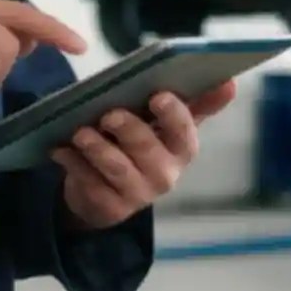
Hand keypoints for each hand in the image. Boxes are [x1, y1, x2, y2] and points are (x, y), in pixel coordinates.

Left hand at [52, 80, 236, 230]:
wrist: (109, 191)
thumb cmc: (141, 144)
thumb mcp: (167, 123)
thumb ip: (196, 101)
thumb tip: (230, 81)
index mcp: (182, 148)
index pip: (184, 132)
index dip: (173, 115)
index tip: (158, 95)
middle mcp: (165, 174)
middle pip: (149, 151)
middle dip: (129, 130)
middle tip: (110, 113)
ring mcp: (137, 195)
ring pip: (118, 169)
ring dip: (98, 149)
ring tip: (80, 132)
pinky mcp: (110, 209)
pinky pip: (90, 185)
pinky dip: (73, 164)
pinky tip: (60, 149)